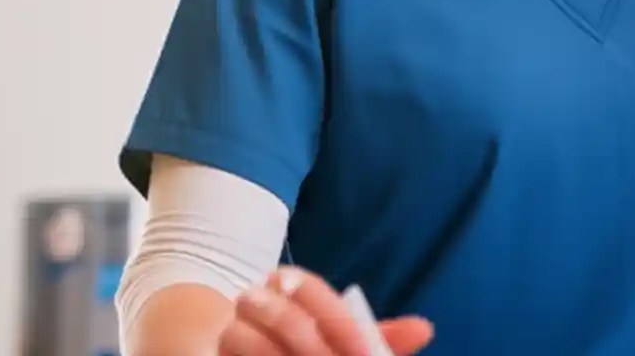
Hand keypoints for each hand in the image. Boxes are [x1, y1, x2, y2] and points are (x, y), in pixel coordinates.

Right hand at [218, 267, 433, 355]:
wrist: (218, 346)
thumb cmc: (293, 344)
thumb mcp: (337, 337)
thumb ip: (374, 336)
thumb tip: (424, 329)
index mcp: (286, 286)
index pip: (311, 290)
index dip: (340, 322)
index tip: (366, 353)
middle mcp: (251, 301)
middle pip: (283, 316)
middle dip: (315, 348)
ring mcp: (224, 331)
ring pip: (244, 340)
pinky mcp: (209, 353)